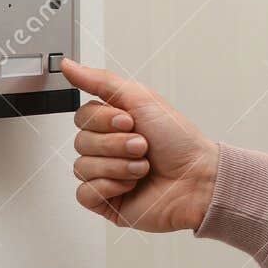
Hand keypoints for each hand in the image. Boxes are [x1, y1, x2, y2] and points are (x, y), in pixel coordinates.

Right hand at [59, 58, 218, 232]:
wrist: (198, 179)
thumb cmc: (180, 141)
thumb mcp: (141, 98)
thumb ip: (101, 81)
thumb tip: (69, 66)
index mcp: (115, 124)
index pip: (82, 116)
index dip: (103, 120)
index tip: (129, 121)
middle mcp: (109, 149)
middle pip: (81, 141)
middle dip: (115, 144)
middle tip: (142, 145)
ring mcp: (106, 175)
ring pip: (81, 167)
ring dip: (117, 165)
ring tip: (142, 166)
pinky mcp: (106, 202)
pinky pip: (85, 193)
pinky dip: (109, 187)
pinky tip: (130, 185)